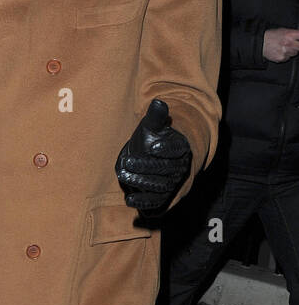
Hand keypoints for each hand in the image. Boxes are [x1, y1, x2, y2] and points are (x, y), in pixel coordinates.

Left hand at [115, 98, 191, 213]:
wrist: (151, 159)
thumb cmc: (152, 139)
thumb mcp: (152, 126)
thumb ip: (155, 116)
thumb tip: (158, 101)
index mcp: (181, 149)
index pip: (178, 149)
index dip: (166, 149)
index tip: (152, 146)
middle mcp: (179, 168)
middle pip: (166, 169)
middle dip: (146, 166)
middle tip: (127, 161)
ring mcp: (171, 185)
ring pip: (160, 186)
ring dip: (142, 182)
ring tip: (124, 175)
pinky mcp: (162, 198)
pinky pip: (155, 202)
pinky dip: (143, 203)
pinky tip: (129, 200)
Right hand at [263, 28, 298, 62]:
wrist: (260, 43)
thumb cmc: (270, 36)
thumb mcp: (282, 30)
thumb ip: (292, 33)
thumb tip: (298, 36)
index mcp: (289, 35)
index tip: (298, 40)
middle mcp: (288, 43)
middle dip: (297, 45)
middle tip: (292, 44)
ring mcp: (285, 51)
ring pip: (294, 53)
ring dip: (291, 51)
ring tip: (283, 47)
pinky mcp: (281, 58)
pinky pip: (287, 58)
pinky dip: (285, 55)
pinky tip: (280, 51)